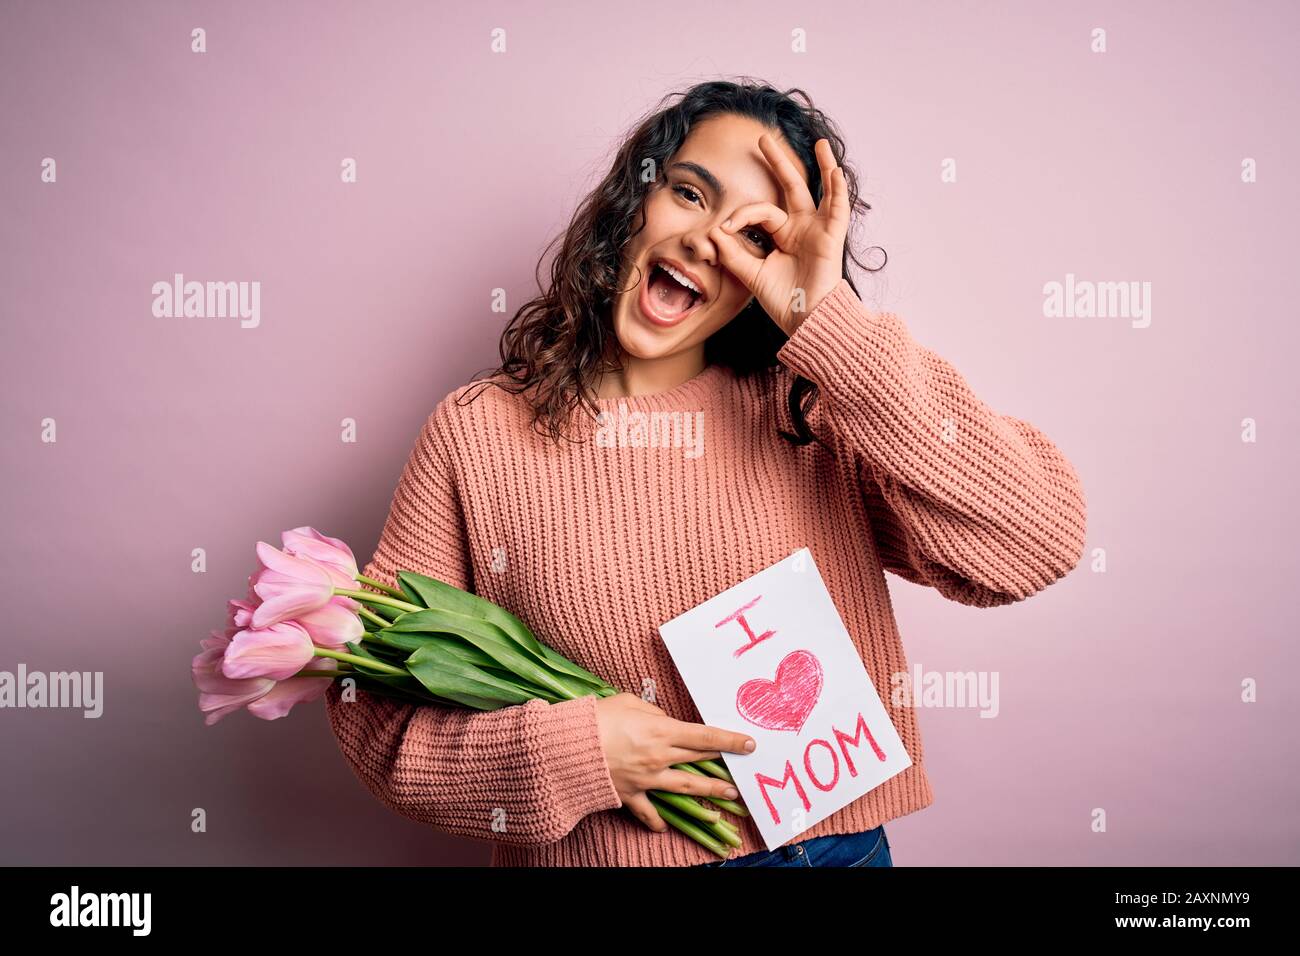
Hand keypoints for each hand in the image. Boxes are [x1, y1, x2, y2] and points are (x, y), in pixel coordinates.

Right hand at [594, 692, 755, 833]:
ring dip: (710, 792)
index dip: (730, 740)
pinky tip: (664, 828)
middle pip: (700, 760)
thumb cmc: (597, 718)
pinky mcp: (630, 795)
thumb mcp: (627, 702)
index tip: (749, 744)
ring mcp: (647, 779)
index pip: (705, 737)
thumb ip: (652, 711)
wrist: (566, 749)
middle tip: (743, 765)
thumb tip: (664, 720)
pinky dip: (656, 822)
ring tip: (728, 795)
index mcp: (662, 731)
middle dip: (724, 762)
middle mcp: (660, 757)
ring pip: (686, 787)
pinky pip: (648, 812)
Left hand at [708, 134, 848, 335]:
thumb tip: (712, 232)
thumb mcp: (751, 275)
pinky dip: (837, 189)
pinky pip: (838, 208)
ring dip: (823, 166)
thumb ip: (732, 254)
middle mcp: (801, 228)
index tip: (724, 228)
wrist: (806, 320)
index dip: (740, 216)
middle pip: (789, 188)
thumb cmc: (783, 301)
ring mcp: (818, 230)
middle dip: (777, 163)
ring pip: (821, 191)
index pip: (760, 212)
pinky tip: (835, 170)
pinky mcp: (832, 237)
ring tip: (820, 144)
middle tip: (762, 140)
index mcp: (782, 235)